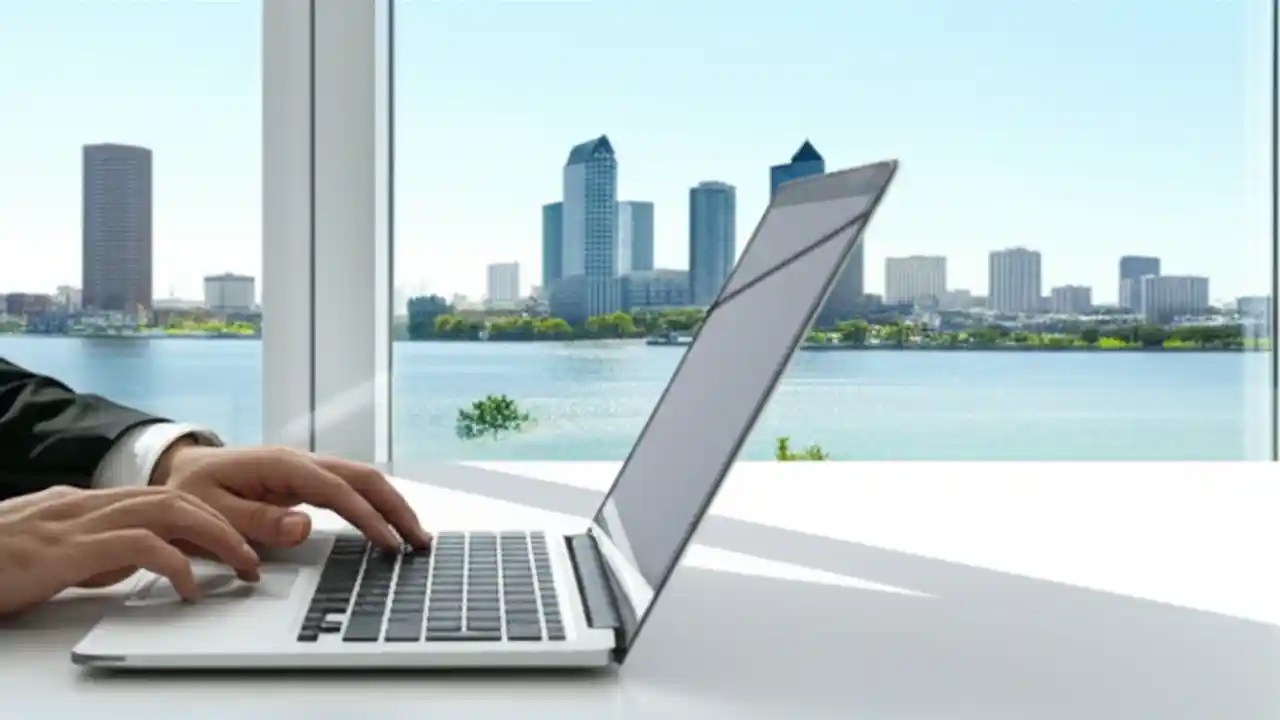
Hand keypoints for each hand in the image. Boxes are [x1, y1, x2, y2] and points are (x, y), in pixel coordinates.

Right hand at [0, 486, 260, 615]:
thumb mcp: (50, 558)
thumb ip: (90, 552)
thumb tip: (127, 563)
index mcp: (82, 503)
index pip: (160, 496)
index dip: (205, 515)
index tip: (235, 540)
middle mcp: (84, 502)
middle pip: (176, 495)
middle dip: (225, 523)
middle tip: (254, 556)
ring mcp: (75, 521)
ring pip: (169, 509)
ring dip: (217, 537)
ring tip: (242, 567)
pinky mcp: (65, 549)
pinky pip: (139, 545)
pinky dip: (176, 563)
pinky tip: (190, 588)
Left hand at [153, 444, 429, 551]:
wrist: (179, 469)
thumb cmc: (189, 490)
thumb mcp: (209, 511)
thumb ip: (255, 521)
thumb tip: (305, 525)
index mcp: (280, 465)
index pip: (337, 490)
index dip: (366, 517)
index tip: (388, 544)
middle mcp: (301, 462)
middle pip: (363, 477)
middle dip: (395, 507)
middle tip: (420, 540)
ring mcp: (306, 470)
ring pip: (362, 481)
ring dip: (391, 506)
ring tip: (414, 537)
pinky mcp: (307, 482)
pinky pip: (349, 490)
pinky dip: (374, 506)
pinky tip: (388, 526)